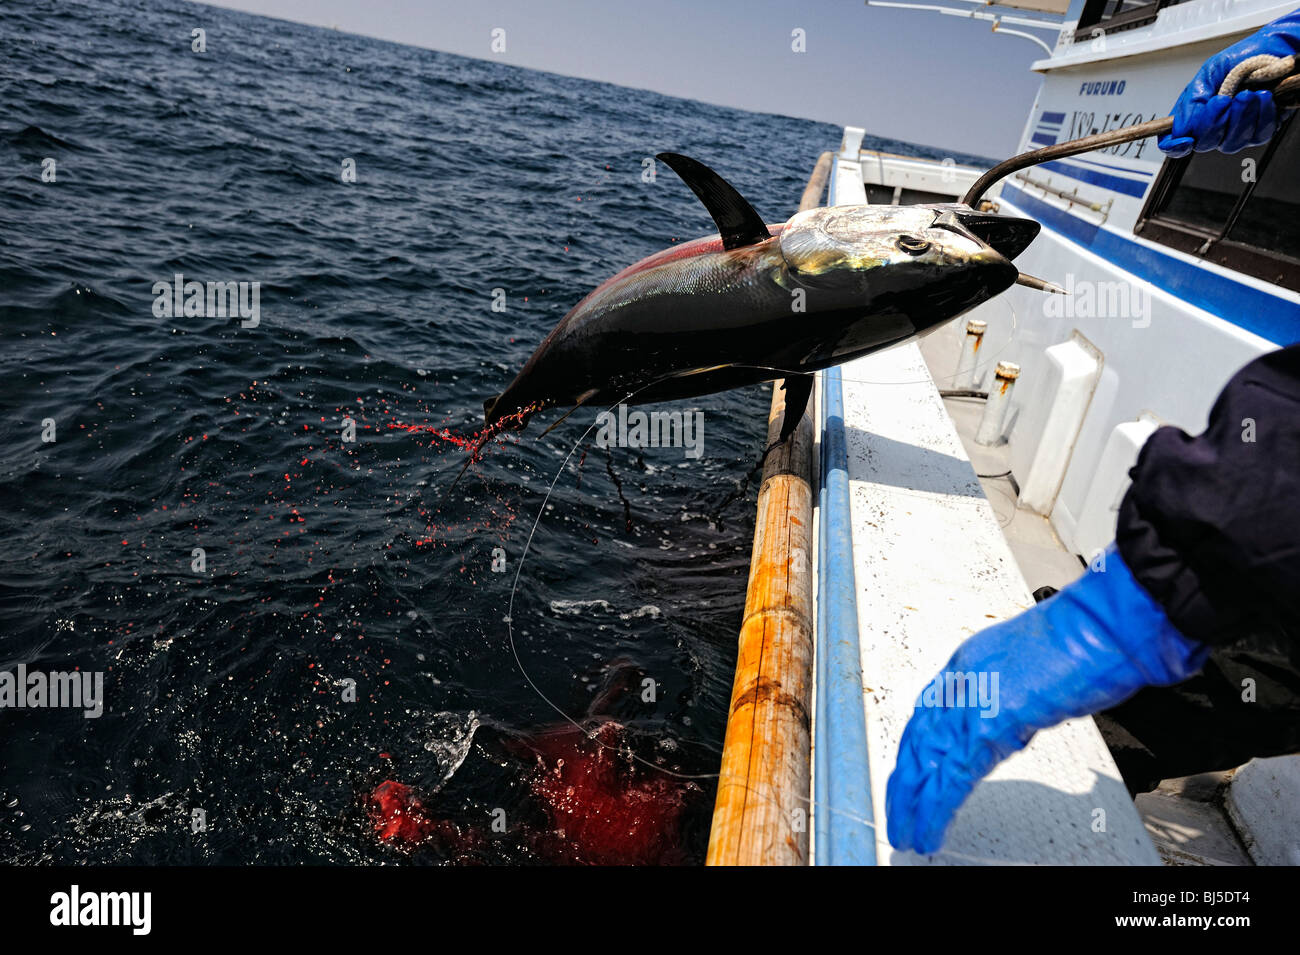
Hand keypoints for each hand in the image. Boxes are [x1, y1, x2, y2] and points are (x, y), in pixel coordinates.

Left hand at [885, 545, 1208, 854]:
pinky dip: (937, 808)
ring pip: (926, 764)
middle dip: (905, 783)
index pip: (927, 716)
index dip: (916, 750)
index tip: (911, 776)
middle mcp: (961, 681)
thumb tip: (1009, 729)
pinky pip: (951, 777)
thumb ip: (1012, 699)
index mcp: (968, 663)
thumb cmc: (1083, 641)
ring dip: (914, 804)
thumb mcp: (1033, 668)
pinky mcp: (989, 726)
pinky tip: (931, 827)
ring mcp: (971, 702)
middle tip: (898, 814)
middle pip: (917, 741)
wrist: (1103, 628)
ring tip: (908, 833)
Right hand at [1158, 11, 1299, 155]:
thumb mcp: (1210, 72)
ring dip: (1241, 116)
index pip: (1173, 141)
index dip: (1175, 146)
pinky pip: (1258, 135)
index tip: (1185, 139)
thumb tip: (1181, 127)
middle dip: (1215, 122)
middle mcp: (1214, 126)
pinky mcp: (1260, 130)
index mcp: (1194, 113)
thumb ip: (1192, 101)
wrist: (1278, 48)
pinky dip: (1262, 115)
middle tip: (1224, 99)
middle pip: (1204, 144)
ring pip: (1231, 142)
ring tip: (1248, 93)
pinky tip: (1263, 98)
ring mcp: (1236, 130)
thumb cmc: (1244, 57)